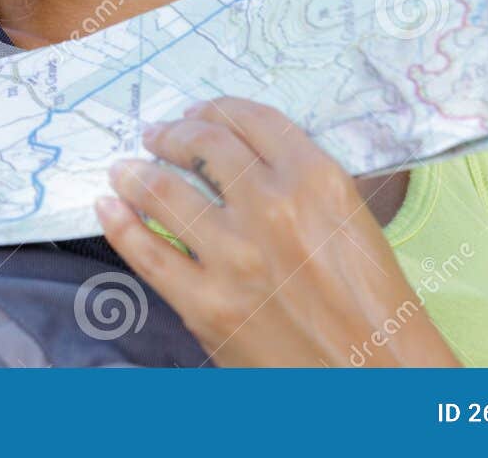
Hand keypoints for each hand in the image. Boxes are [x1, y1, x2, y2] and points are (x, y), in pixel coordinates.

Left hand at [94, 96, 460, 366]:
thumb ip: (301, 182)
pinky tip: (108, 207)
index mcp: (317, 180)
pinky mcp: (208, 304)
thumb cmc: (372, 304)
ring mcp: (234, 256)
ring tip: (124, 169)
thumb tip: (242, 156)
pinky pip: (148, 253)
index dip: (214, 109)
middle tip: (157, 134)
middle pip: (202, 144)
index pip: (249, 119)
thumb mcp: (351, 220)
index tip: (198, 113)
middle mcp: (272, 207)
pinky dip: (120, 224)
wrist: (379, 379)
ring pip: (163, 192)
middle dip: (172, 133)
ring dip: (136, 172)